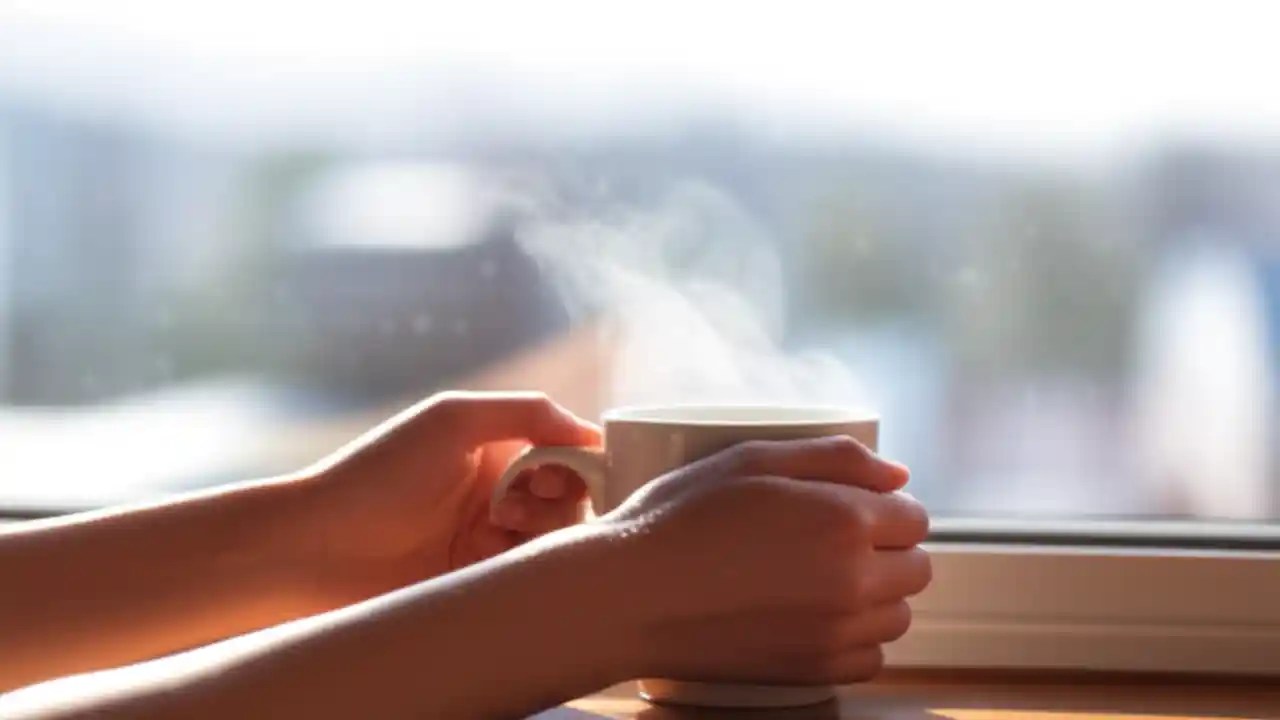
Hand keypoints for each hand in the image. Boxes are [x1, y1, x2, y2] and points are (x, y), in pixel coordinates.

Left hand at [297, 391, 600, 604]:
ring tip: (492, 533)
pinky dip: (526, 571)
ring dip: (539, 536)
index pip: (565, 454)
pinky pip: (527, 580)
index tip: (550, 475)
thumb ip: (527, 412)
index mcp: (494, 451)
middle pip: (569, 501)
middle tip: (509, 508)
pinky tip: (496, 563)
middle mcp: (497, 495)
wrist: (316, 549)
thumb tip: (591, 433)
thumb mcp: (453, 420)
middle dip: (555, 502)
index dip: (574, 464)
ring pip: (555, 542)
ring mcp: (488, 544)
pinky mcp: (478, 586)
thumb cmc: (378, 474)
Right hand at [600, 437, 929, 684]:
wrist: (628, 597)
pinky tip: (810, 616)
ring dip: (875, 595)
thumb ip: (836, 458)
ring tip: (817, 578)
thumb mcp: (752, 459)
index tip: (848, 506)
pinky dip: (853, 638)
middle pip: (916, 567)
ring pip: (898, 615)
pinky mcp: (814, 672)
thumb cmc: (680, 519)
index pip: (914, 516)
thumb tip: (898, 474)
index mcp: (844, 520)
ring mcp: (836, 634)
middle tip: (829, 539)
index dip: (883, 506)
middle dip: (886, 549)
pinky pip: (870, 657)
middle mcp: (853, 581)